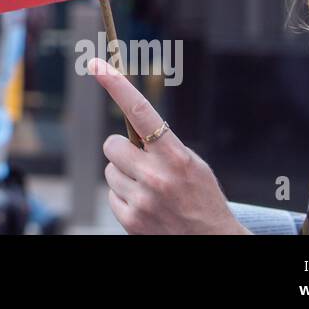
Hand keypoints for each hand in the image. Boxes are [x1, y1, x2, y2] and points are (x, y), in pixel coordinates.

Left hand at [88, 57, 247, 234]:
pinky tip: (146, 207)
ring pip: (109, 171)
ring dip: (124, 176)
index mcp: (175, 156)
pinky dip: (124, 198)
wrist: (212, 243)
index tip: (96, 65)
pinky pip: (111, 196)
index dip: (116, 86)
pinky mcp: (130, 220)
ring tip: (150, 191)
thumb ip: (163, 146)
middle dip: (123, 151)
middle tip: (141, 163)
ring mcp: (141, 200)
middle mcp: (156, 176)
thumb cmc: (202, 198)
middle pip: (112, 145)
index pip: (141, 112)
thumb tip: (131, 130)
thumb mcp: (193, 165)